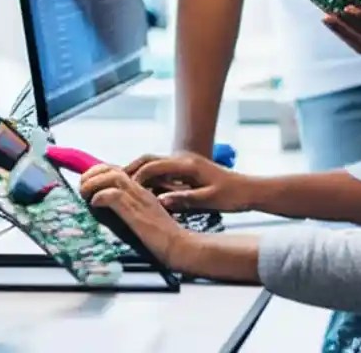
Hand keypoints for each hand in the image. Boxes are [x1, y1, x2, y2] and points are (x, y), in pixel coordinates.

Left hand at [78, 164, 187, 263]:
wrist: (180, 247)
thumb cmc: (162, 238)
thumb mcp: (143, 218)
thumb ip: (129, 210)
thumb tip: (105, 209)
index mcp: (142, 192)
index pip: (116, 171)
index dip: (97, 173)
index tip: (87, 184)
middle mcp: (140, 192)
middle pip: (112, 169)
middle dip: (91, 174)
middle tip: (82, 187)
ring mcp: (139, 201)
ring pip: (113, 178)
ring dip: (93, 183)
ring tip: (85, 194)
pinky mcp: (136, 214)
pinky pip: (115, 196)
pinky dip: (100, 197)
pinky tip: (96, 205)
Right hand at [124, 152, 255, 212]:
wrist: (249, 189)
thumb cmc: (233, 194)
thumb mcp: (210, 199)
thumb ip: (185, 199)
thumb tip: (161, 201)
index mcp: (187, 165)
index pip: (153, 165)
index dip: (136, 176)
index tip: (122, 189)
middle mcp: (183, 160)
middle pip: (148, 159)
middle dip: (128, 170)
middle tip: (111, 184)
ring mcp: (183, 164)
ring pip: (152, 164)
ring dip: (136, 173)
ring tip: (119, 188)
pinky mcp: (186, 170)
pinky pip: (160, 170)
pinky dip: (147, 178)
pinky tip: (141, 191)